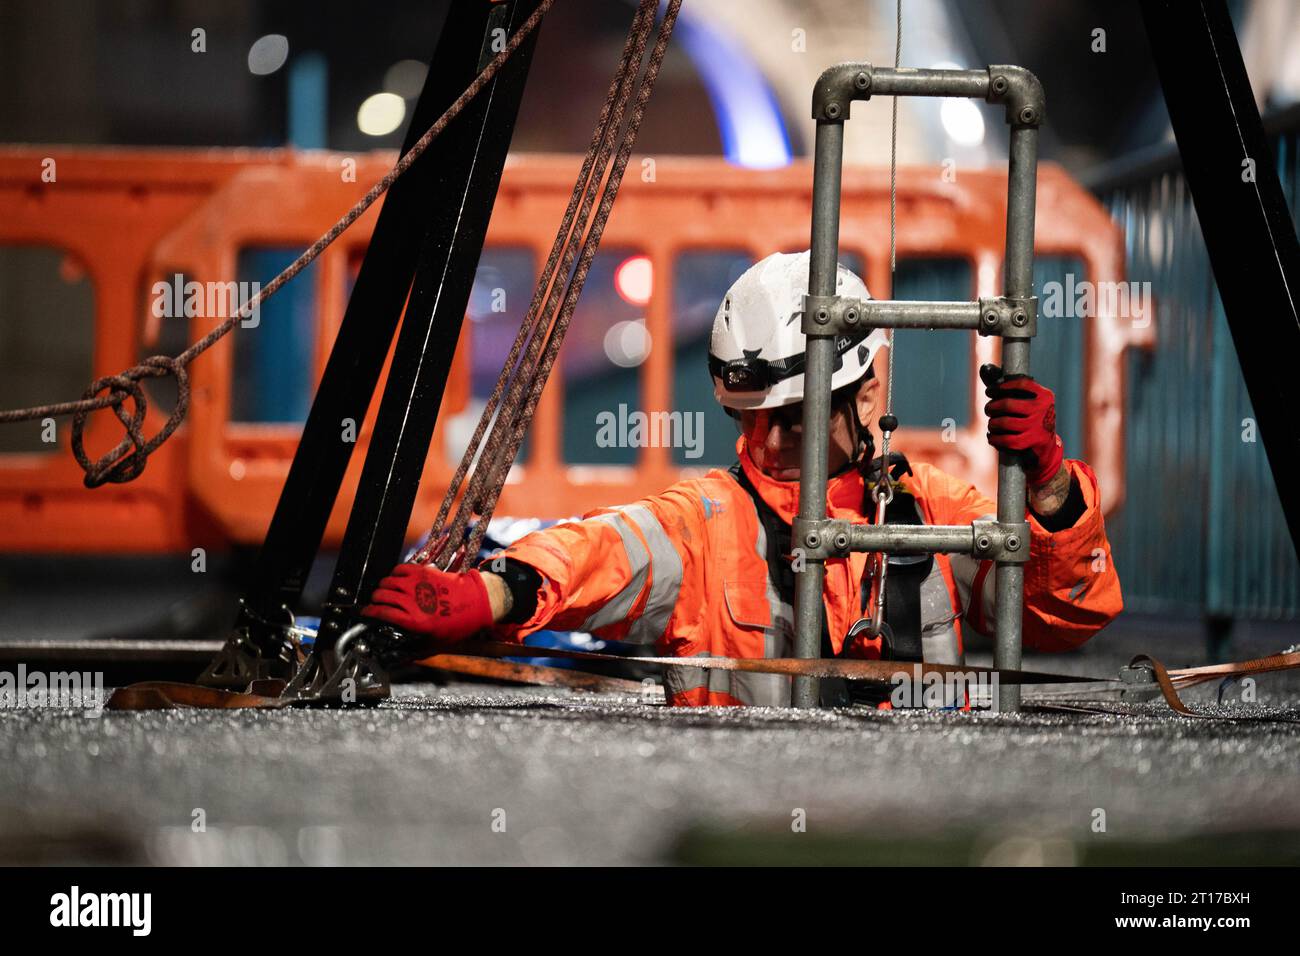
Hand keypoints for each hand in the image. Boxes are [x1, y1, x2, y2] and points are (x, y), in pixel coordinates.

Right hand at [362, 564, 493, 640]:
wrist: (477, 602)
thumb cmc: (458, 624)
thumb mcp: (437, 643)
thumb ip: (416, 650)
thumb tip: (401, 659)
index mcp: (414, 621)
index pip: (382, 613)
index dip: (369, 612)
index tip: (365, 612)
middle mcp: (413, 601)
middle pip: (381, 595)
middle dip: (374, 600)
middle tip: (376, 602)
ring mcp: (418, 584)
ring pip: (388, 581)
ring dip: (382, 586)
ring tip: (385, 591)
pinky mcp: (424, 572)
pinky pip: (400, 568)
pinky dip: (394, 573)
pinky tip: (396, 578)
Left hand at [980, 363, 1063, 486]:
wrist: (1047, 444)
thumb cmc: (1031, 417)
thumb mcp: (1028, 401)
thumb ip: (1008, 387)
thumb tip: (984, 368)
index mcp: (1044, 395)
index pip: (1021, 384)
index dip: (1001, 386)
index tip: (989, 391)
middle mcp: (1042, 409)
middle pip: (1008, 404)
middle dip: (992, 407)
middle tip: (988, 409)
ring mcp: (1037, 426)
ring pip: (1004, 423)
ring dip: (992, 424)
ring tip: (991, 424)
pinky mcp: (1032, 442)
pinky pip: (1006, 440)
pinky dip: (994, 438)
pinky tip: (992, 436)